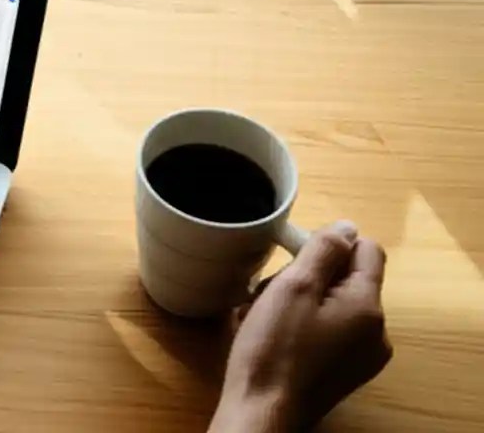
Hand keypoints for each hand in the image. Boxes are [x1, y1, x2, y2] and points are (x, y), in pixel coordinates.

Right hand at [209, 221, 391, 432]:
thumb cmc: (273, 349)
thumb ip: (323, 251)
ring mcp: (362, 356)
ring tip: (264, 315)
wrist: (262, 412)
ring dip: (299, 301)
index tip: (293, 259)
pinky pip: (328, 330)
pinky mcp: (343, 372)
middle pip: (346, 278)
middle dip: (307, 277)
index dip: (329, 246)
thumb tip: (346, 226)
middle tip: (269, 293)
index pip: (366, 250)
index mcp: (368, 307)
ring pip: (333, 304)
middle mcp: (376, 332)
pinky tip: (274, 335)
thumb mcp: (295, 287)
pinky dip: (302, 324)